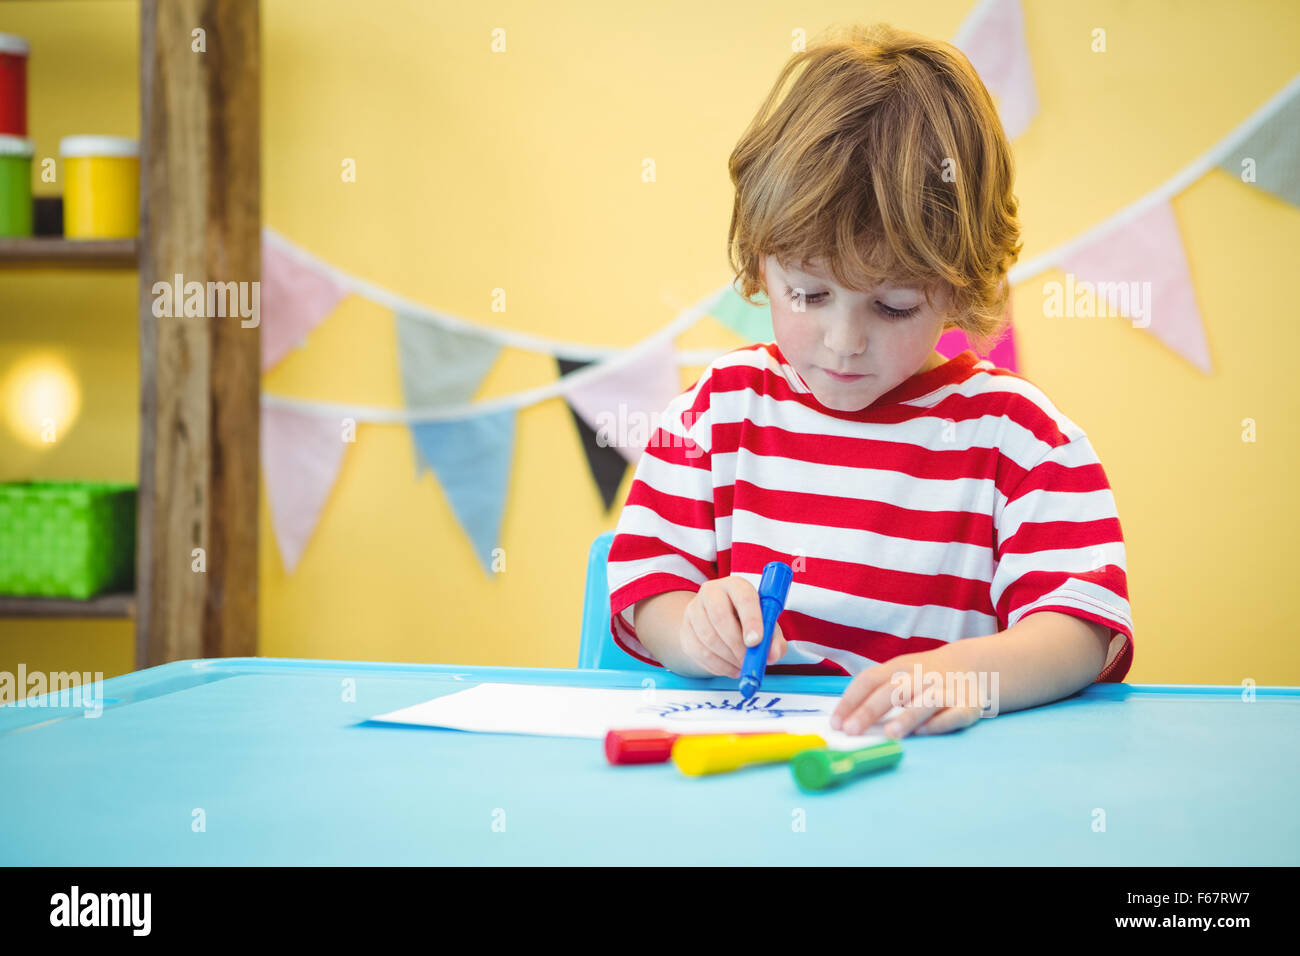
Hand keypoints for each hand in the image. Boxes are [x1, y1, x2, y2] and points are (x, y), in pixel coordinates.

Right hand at [678, 576, 787, 677]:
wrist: (720, 624)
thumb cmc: (748, 622)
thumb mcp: (766, 626)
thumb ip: (774, 640)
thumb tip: (771, 655)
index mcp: (736, 585)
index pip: (743, 598)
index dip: (751, 620)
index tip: (757, 642)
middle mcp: (711, 592)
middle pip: (720, 617)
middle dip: (737, 644)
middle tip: (749, 661)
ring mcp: (694, 610)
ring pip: (708, 638)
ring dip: (729, 658)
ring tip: (742, 666)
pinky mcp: (685, 630)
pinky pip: (699, 652)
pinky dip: (718, 666)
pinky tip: (730, 667)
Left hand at [830, 649, 984, 738]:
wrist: (972, 665)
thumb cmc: (924, 677)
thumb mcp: (899, 674)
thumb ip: (875, 693)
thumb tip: (844, 720)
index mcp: (899, 667)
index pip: (870, 680)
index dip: (851, 701)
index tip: (836, 723)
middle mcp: (921, 676)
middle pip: (893, 690)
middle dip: (870, 710)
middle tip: (852, 731)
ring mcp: (946, 690)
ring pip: (926, 701)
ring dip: (908, 717)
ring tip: (890, 734)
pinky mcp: (968, 706)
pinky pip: (954, 714)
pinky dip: (939, 723)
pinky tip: (923, 733)